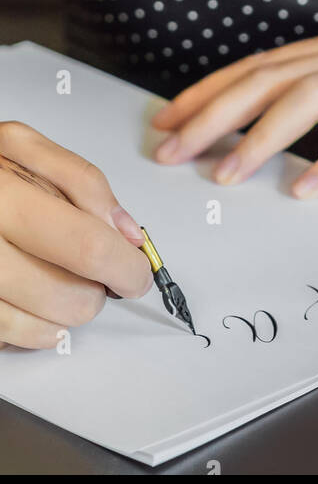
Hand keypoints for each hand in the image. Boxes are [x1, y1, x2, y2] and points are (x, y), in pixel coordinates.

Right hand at [0, 122, 152, 349]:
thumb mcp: (20, 147)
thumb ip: (79, 181)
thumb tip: (125, 230)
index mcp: (3, 195)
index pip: (87, 245)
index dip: (125, 265)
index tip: (138, 269)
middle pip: (68, 291)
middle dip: (101, 289)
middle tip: (105, 275)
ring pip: (45, 320)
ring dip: (72, 310)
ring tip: (71, 284)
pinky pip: (9, 335)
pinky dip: (38, 332)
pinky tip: (45, 313)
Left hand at [152, 22, 317, 198]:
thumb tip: (298, 116)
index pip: (265, 64)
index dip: (211, 92)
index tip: (170, 120)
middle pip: (271, 78)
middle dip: (212, 114)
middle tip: (170, 150)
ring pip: (310, 98)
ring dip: (259, 138)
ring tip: (225, 174)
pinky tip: (308, 190)